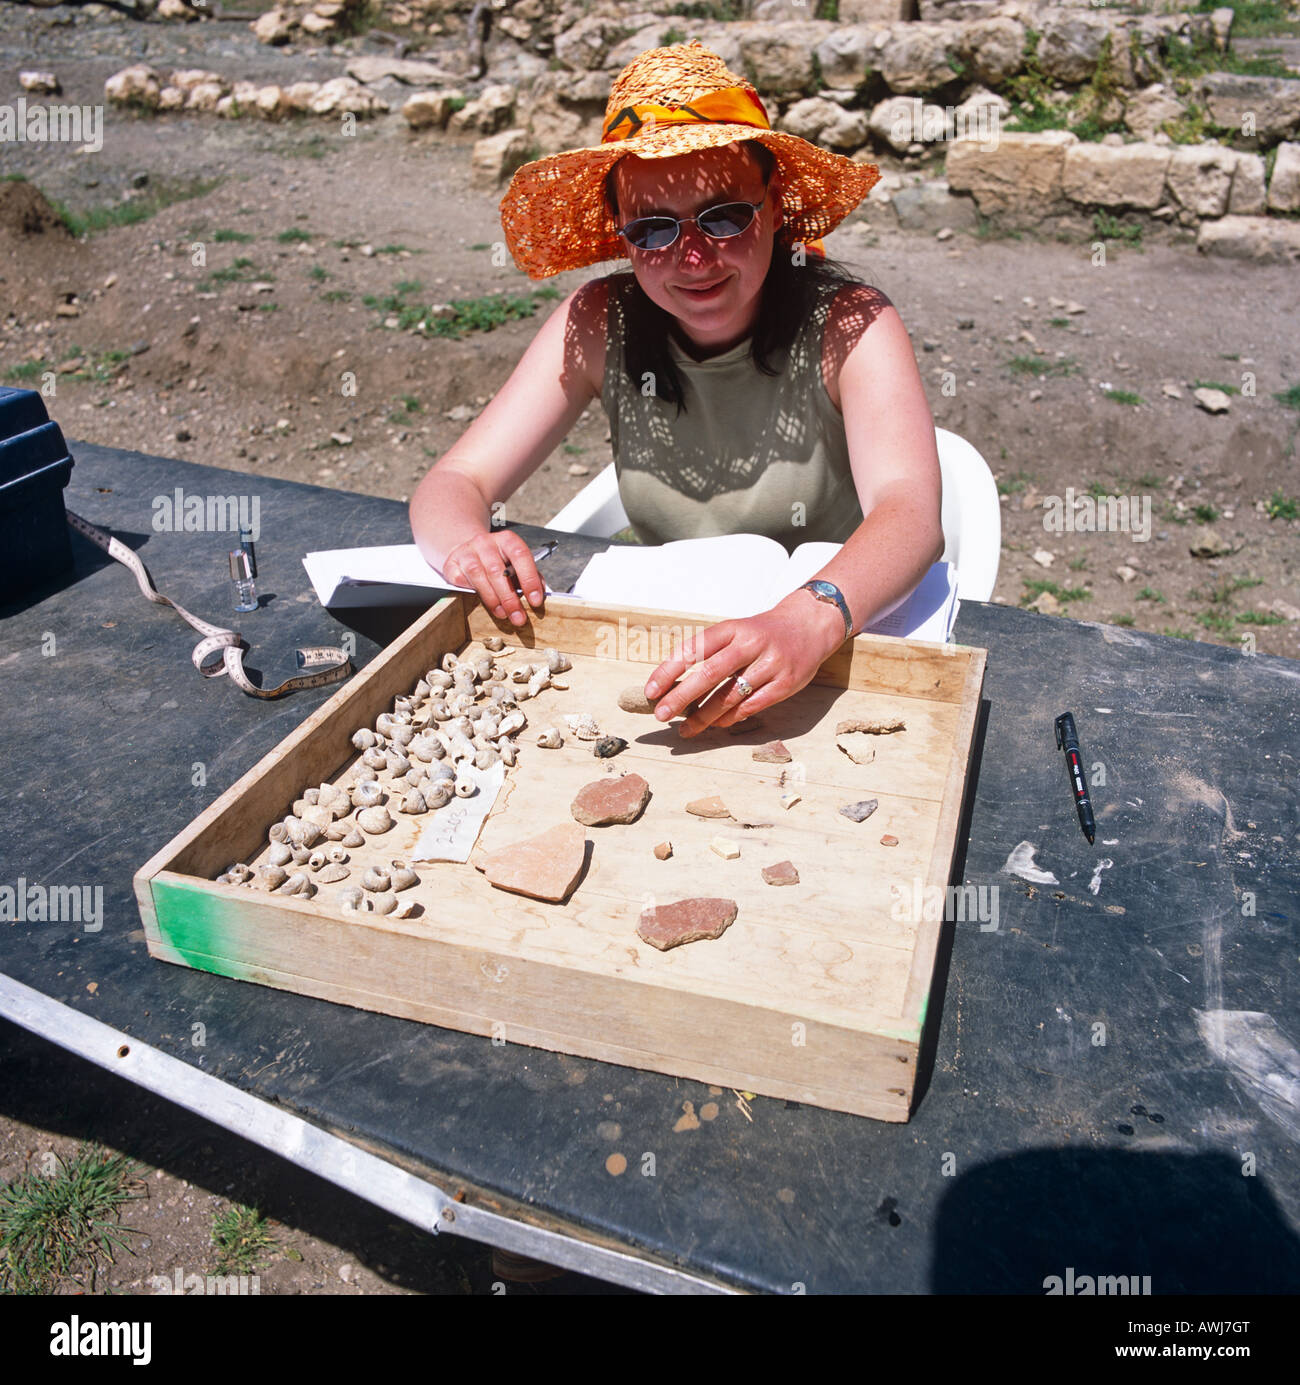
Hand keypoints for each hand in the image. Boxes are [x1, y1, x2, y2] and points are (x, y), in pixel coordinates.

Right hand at [442, 530, 543, 626]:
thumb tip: (540, 595)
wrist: (468, 550)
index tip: (535, 601)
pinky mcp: (451, 563)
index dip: (529, 579)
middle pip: (498, 571)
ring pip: (479, 576)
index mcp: (506, 540)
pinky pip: (461, 580)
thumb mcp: (516, 563)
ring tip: (503, 614)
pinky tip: (480, 600)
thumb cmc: (497, 560)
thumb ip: (530, 576)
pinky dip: (471, 593)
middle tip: (518, 617)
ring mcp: (466, 552)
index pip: (521, 556)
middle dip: (510, 598)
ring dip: (493, 600)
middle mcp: (485, 542)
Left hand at [643, 592, 845, 736]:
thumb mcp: (736, 632)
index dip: (669, 670)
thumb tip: (674, 686)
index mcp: (733, 628)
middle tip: (661, 714)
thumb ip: (710, 654)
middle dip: (681, 697)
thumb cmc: (762, 633)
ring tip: (685, 729)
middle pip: (710, 674)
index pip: (694, 648)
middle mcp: (751, 643)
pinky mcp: (786, 683)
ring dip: (703, 716)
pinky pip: (751, 706)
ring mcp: (771, 664)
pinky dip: (730, 718)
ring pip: (730, 696)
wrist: (810, 625)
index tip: (651, 690)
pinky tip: (715, 724)